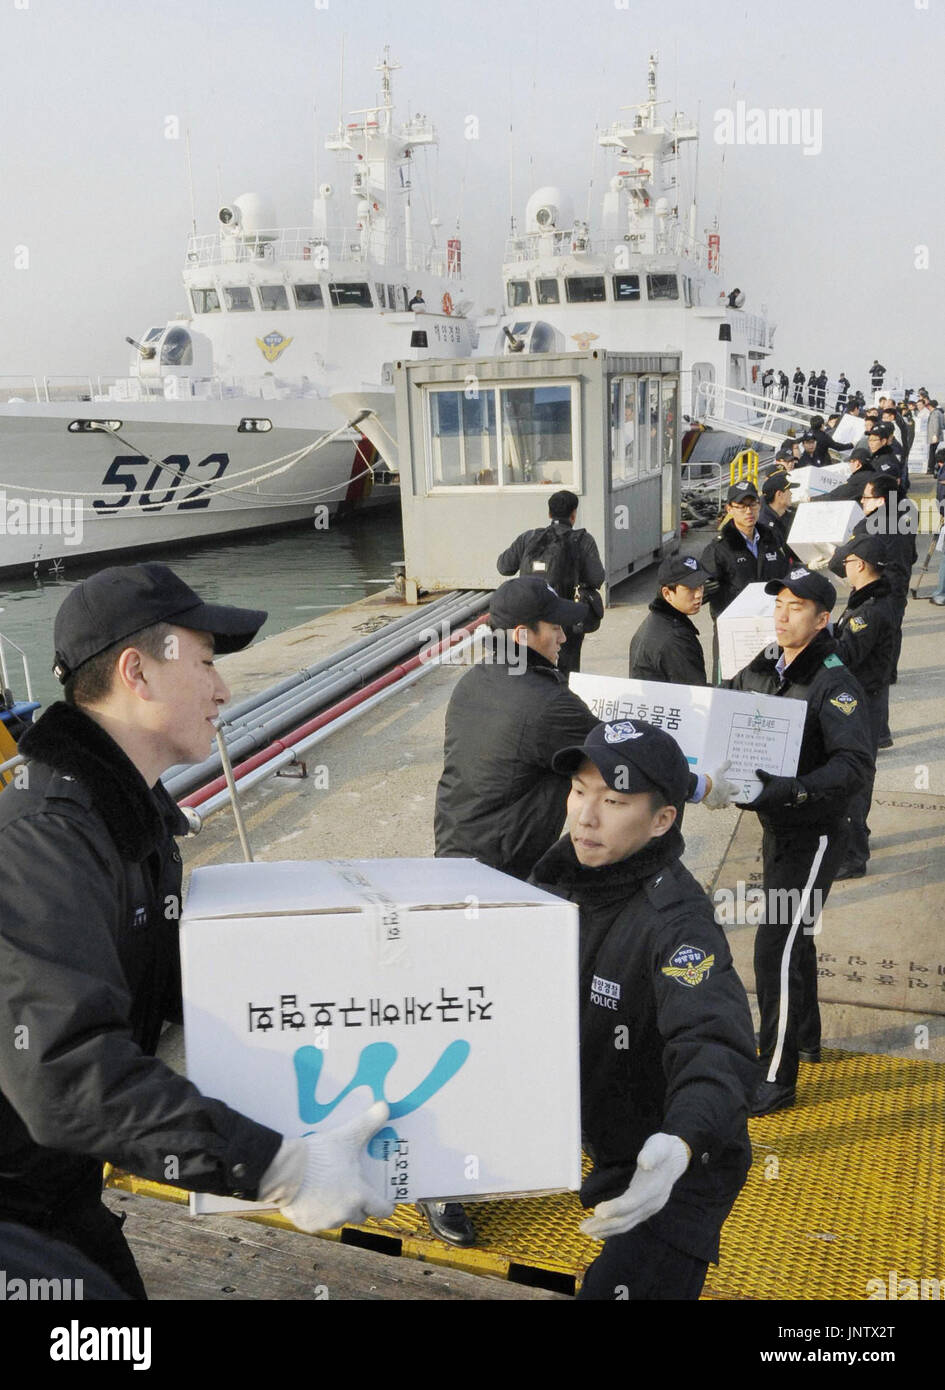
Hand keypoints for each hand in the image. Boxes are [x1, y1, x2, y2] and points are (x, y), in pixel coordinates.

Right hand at [263, 1101, 394, 1232]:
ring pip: (339, 1219)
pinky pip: (319, 1222)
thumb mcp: (346, 1137)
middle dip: (359, 1205)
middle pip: (360, 1215)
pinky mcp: (308, 1225)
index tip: (383, 1201)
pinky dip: (318, 1213)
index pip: (382, 1210)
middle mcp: (345, 1213)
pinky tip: (312, 1197)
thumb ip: (367, 1123)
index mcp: (359, 1196)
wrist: (285, 1170)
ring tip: (330, 1189)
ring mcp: (326, 1222)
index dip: (384, 1205)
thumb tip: (385, 1106)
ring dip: (338, 1209)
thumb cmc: (319, 1155)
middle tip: (352, 1188)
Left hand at [579, 1134, 689, 1239]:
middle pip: (626, 1219)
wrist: (676, 1160)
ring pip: (625, 1224)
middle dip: (605, 1225)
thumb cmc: (663, 1149)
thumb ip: (652, 1154)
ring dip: (605, 1229)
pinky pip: (628, 1223)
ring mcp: (648, 1209)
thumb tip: (645, 1163)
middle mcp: (651, 1203)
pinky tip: (599, 1232)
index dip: (616, 1208)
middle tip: (583, 1227)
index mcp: (653, 1189)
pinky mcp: (643, 1210)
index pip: (633, 1202)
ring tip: (585, 1229)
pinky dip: (613, 1229)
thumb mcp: (659, 1145)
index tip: (597, 1211)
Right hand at [701, 760, 738, 809]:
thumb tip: (730, 761)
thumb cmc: (711, 779)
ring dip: (721, 803)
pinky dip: (711, 805)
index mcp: (728, 788)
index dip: (735, 789)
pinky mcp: (711, 805)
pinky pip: (712, 807)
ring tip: (717, 800)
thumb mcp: (718, 770)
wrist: (702, 787)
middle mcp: (725, 797)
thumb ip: (724, 766)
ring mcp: (718, 802)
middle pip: (729, 801)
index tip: (734, 788)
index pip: (736, 790)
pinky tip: (708, 802)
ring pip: (722, 805)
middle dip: (728, 799)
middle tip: (724, 795)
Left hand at [741, 768, 807, 811]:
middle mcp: (766, 805)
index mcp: (763, 800)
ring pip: (758, 807)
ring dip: (752, 804)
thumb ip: (763, 775)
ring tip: (746, 798)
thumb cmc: (783, 784)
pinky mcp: (774, 805)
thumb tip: (756, 770)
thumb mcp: (771, 779)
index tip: (736, 803)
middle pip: (752, 808)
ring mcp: (770, 806)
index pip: (750, 806)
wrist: (795, 790)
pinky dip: (759, 803)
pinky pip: (764, 806)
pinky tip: (757, 797)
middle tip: (739, 800)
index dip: (742, 805)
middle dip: (746, 805)